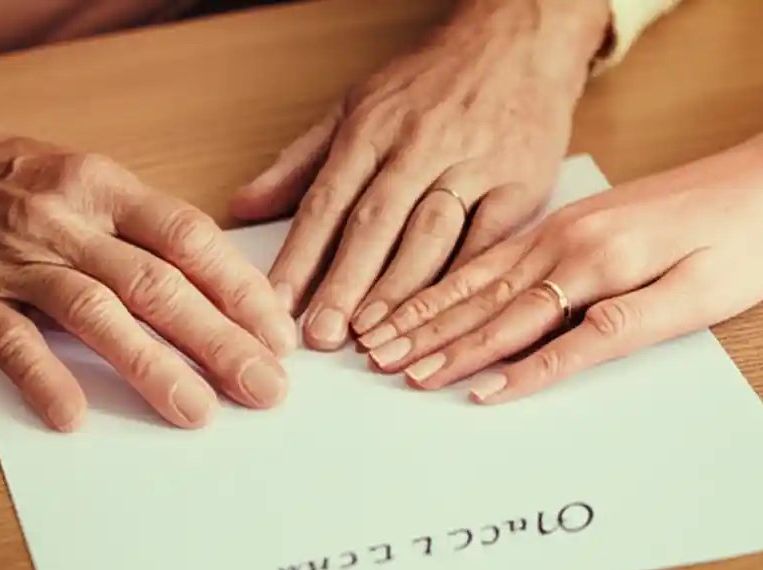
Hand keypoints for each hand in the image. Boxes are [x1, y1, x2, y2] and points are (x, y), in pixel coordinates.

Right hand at [0, 109, 295, 430]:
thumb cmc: (4, 175)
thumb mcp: (85, 178)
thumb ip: (146, 228)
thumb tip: (223, 288)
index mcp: (106, 185)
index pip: (191, 238)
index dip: (241, 289)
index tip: (279, 335)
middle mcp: (67, 219)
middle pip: (156, 284)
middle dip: (219, 340)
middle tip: (266, 388)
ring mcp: (15, 257)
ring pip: (95, 313)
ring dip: (152, 365)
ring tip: (198, 412)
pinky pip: (9, 340)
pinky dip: (43, 377)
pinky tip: (74, 415)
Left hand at [229, 0, 609, 349]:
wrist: (519, 39)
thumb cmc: (431, 80)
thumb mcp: (355, 107)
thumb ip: (298, 163)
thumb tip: (242, 207)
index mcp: (371, 128)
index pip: (327, 202)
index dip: (300, 258)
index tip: (277, 306)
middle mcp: (420, 145)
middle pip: (375, 223)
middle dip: (345, 285)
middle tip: (322, 336)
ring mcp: (473, 163)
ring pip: (430, 234)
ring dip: (399, 289)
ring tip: (373, 335)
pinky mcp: (520, 182)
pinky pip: (487, 239)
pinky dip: (462, 279)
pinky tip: (441, 315)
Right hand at [359, 125, 762, 401]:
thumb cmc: (747, 245)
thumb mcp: (699, 296)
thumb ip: (624, 326)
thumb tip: (559, 358)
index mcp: (600, 262)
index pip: (524, 327)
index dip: (478, 363)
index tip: (432, 390)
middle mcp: (570, 240)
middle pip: (487, 300)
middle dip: (430, 336)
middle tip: (381, 365)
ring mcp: (565, 225)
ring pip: (481, 275)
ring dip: (430, 306)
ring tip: (383, 331)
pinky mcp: (570, 220)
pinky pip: (498, 253)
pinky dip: (456, 277)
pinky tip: (429, 291)